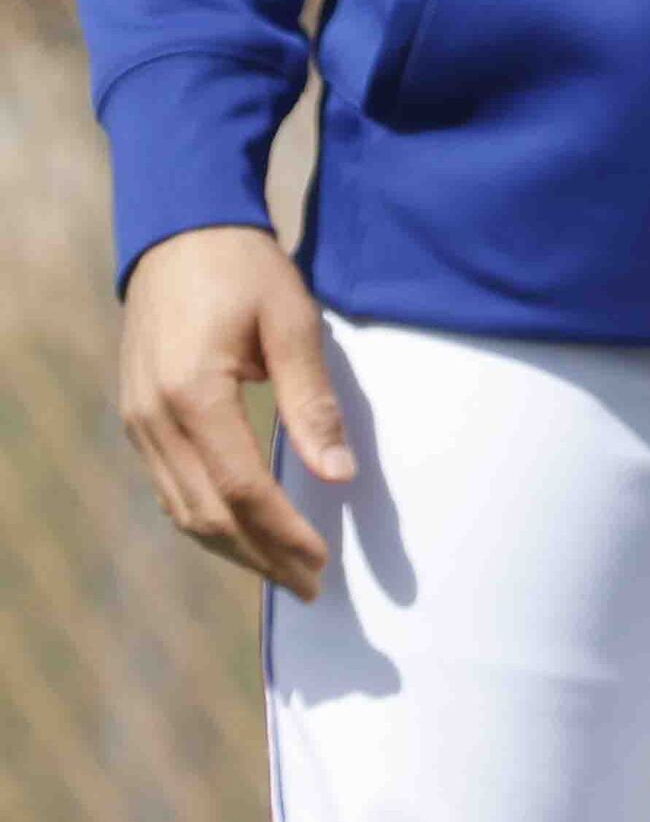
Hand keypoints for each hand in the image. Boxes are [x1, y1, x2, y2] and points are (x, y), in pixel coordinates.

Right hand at [117, 226, 355, 599]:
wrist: (180, 234)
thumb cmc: (245, 271)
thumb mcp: (293, 324)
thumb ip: (313, 401)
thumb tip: (338, 475)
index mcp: (193, 395)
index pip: (240, 489)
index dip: (283, 533)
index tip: (322, 563)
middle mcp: (154, 419)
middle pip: (207, 514)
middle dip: (261, 556)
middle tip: (309, 587)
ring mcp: (138, 422)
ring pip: (182, 510)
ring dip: (233, 548)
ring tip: (282, 573)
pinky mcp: (138, 419)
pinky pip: (170, 487)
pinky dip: (206, 520)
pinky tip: (242, 535)